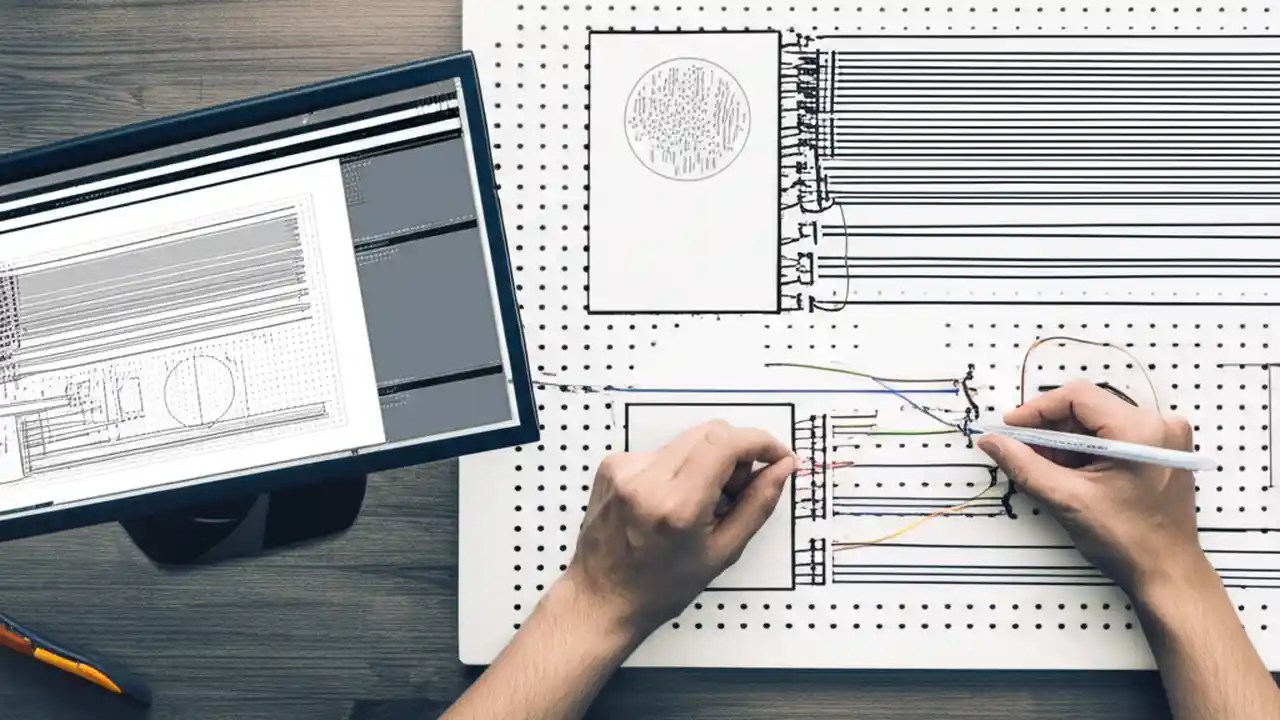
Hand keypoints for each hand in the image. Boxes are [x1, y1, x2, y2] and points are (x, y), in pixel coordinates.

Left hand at [561, 420, 795, 637]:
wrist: (602, 597)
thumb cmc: (659, 587)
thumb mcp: (722, 552)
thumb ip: (758, 504)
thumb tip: (783, 467)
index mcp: (677, 506)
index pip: (727, 443)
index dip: (761, 442)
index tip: (776, 455)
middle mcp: (647, 480)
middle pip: (710, 433)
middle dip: (736, 453)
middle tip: (734, 492)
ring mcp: (624, 469)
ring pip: (688, 440)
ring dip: (706, 461)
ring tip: (699, 503)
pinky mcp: (612, 465)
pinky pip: (662, 451)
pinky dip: (677, 468)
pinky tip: (669, 502)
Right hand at [976, 381, 1205, 594]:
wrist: (1168, 573)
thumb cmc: (1128, 542)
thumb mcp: (1067, 500)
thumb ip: (1024, 465)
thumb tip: (993, 442)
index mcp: (1140, 431)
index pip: (1078, 396)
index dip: (1038, 410)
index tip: (1011, 428)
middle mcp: (1159, 425)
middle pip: (1087, 408)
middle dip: (1050, 430)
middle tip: (1021, 451)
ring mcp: (1164, 438)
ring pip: (1098, 423)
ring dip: (1066, 442)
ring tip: (1047, 470)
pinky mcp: (1162, 452)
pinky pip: (1113, 437)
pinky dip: (1087, 451)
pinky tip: (1071, 475)